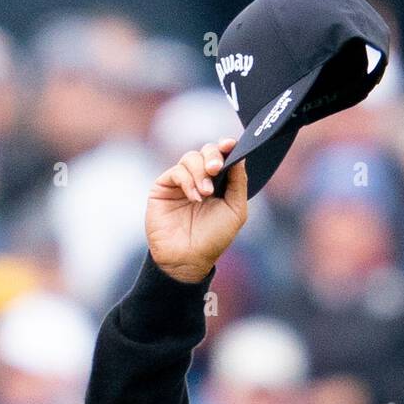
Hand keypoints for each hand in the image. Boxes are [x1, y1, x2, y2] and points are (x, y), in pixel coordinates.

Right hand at [145, 138, 247, 282]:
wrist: (188, 258)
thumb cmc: (214, 238)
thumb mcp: (235, 210)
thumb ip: (239, 182)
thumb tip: (240, 156)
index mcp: (220, 183)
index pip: (223, 157)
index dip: (226, 147)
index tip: (231, 144)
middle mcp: (201, 179)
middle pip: (206, 151)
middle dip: (213, 156)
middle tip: (216, 169)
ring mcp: (181, 181)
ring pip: (191, 158)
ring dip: (200, 173)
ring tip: (205, 194)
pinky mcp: (164, 186)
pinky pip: (176, 171)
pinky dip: (188, 181)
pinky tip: (194, 198)